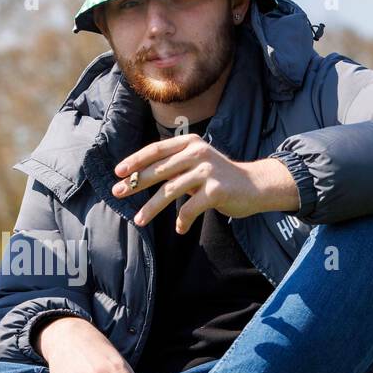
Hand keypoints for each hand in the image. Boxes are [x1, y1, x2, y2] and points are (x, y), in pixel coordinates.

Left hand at [112, 134, 299, 232]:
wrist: (255, 186)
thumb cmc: (218, 178)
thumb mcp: (195, 165)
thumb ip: (172, 167)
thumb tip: (136, 178)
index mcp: (190, 143)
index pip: (156, 150)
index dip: (135, 161)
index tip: (117, 172)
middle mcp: (198, 153)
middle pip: (158, 169)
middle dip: (135, 183)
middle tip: (117, 193)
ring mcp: (208, 170)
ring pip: (170, 191)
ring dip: (151, 208)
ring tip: (139, 220)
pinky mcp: (216, 190)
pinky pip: (190, 209)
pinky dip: (182, 221)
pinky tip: (179, 230)